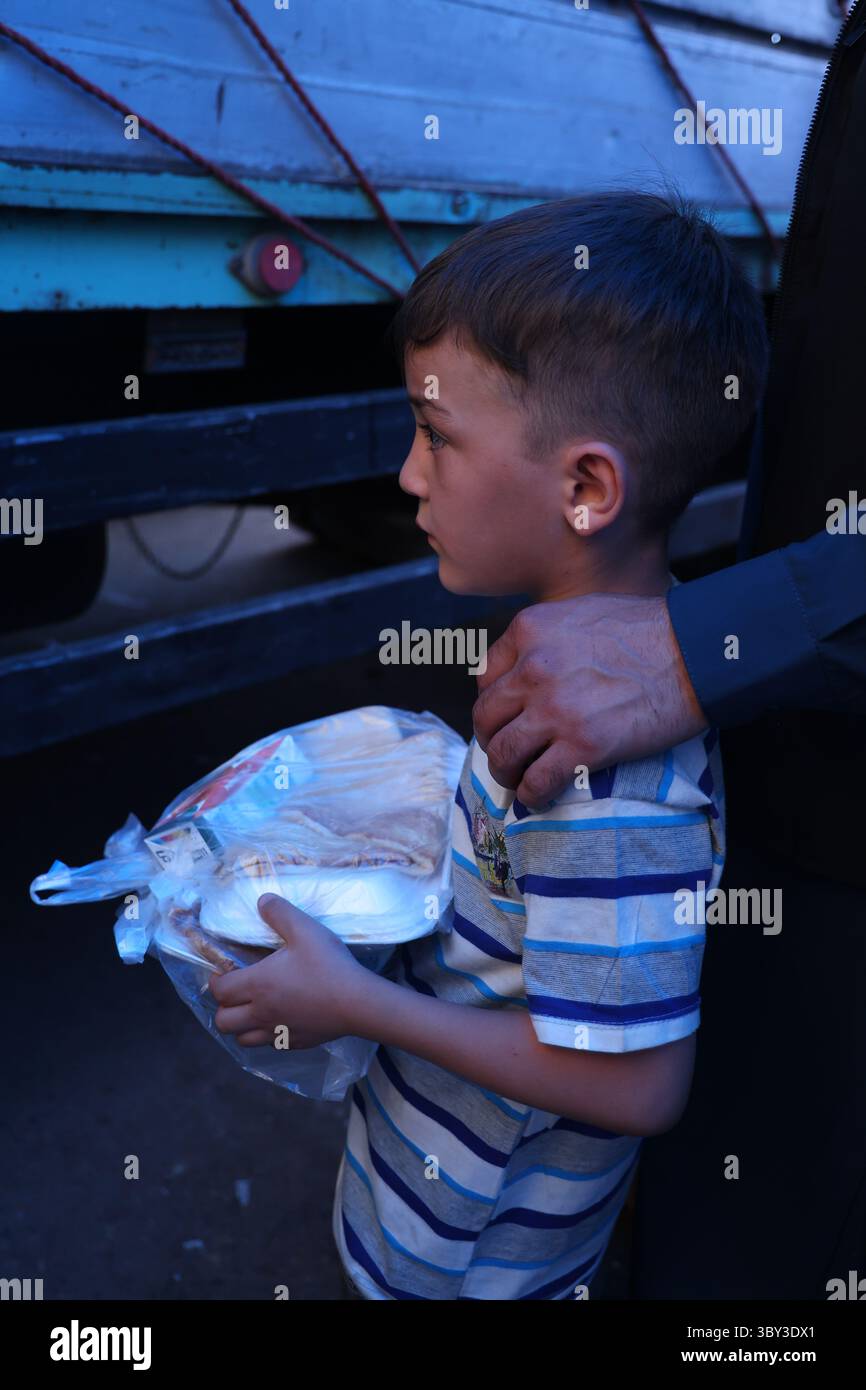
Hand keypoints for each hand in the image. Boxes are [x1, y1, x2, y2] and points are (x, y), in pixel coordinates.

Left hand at [209, 894, 370, 1049]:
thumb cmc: (329, 965)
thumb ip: (280, 913)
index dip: (217, 980)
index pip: (219, 990)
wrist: (358, 1003)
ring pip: (242, 1039)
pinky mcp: (294, 1043)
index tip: (225, 970)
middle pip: (222, 1022)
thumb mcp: (305, 930)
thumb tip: (262, 900)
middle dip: (224, 1007)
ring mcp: (277, 1031)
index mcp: (258, 984)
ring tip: (254, 1009)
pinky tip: (280, 1019)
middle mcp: (261, 1013)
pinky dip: (266, 1034)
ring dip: (241, 1025)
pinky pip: (269, 1045)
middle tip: (237, 992)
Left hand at [473, 594, 705, 807]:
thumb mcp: (582, 612)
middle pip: (486, 717)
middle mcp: (533, 670)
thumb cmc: (648, 630)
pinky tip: (540, 795)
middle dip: (492, 739)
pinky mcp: (582, 746)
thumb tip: (531, 665)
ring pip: (502, 753)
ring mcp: (555, 710)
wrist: (694, 654)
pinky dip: (532, 794)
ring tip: (518, 778)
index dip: (492, 701)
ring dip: (505, 771)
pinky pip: (536, 782)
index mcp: (530, 631)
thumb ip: (548, 636)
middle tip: (508, 750)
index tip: (506, 716)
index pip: (484, 675)